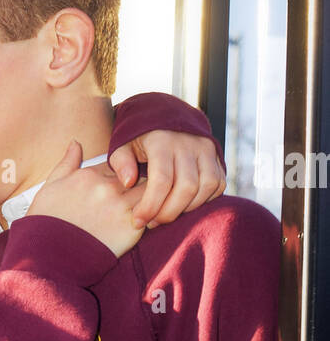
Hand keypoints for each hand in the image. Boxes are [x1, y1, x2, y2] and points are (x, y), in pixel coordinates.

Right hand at [28, 141, 144, 257]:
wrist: (47, 258)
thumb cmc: (45, 223)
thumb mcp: (50, 186)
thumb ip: (67, 162)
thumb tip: (76, 142)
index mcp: (89, 174)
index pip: (118, 163)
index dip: (122, 172)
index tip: (121, 183)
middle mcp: (107, 187)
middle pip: (138, 173)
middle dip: (140, 180)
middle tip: (138, 194)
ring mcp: (120, 207)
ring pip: (149, 191)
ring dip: (151, 196)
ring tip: (147, 207)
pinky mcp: (131, 229)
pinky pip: (153, 214)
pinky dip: (154, 215)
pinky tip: (148, 222)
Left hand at [109, 131, 224, 227]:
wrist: (164, 117)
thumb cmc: (138, 140)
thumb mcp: (121, 146)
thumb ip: (120, 162)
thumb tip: (129, 182)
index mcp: (162, 141)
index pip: (161, 180)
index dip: (150, 206)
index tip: (137, 221)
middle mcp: (188, 143)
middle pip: (186, 187)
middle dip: (169, 212)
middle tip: (152, 223)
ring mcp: (206, 149)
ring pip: (206, 186)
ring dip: (188, 208)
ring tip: (167, 214)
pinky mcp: (217, 155)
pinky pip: (218, 184)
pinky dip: (205, 200)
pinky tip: (184, 205)